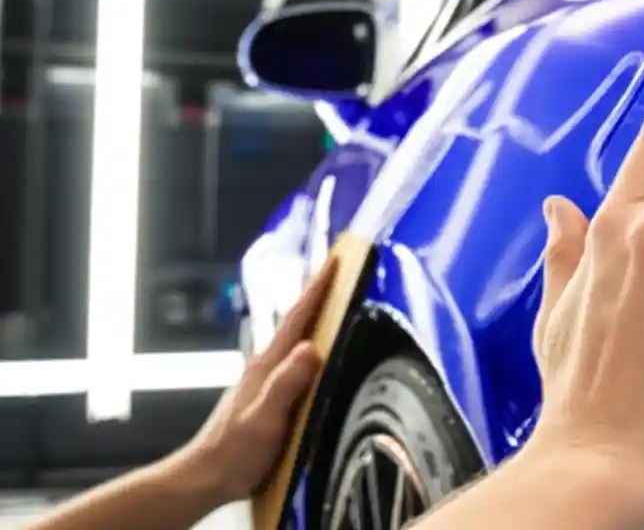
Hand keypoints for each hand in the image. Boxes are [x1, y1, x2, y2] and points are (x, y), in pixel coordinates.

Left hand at [178, 258, 335, 505]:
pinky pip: (293, 361)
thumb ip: (286, 383)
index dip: (317, 290)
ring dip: (315, 320)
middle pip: (296, 323)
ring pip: (294, 341)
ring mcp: (264, 380)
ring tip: (338, 306)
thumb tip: (310, 346)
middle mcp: (265, 366)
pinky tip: (318, 354)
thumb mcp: (265, 419)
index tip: (336, 262)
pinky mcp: (266, 395)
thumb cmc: (234, 453)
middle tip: (343, 275)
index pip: (297, 319)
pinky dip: (309, 346)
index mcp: (267, 366)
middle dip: (319, 296)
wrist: (205, 477)